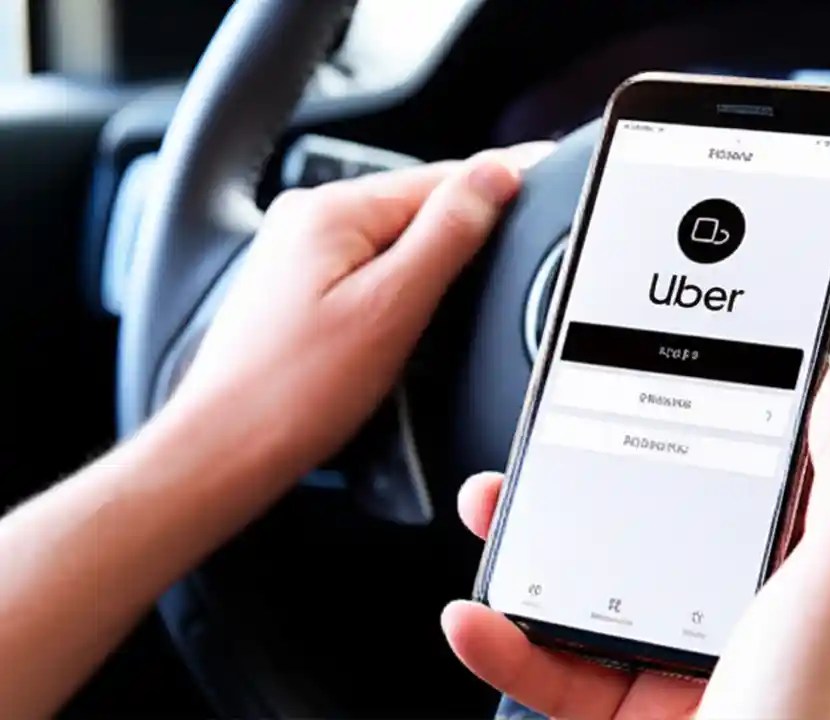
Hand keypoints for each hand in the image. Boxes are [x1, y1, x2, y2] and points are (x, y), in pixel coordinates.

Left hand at [164, 144, 548, 476]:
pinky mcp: (294, 289)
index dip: (498, 187)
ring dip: (433, 260)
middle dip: (465, 230)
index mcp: (333, 210)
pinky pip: (367, 269)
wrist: (227, 449)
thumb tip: (495, 173)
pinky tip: (412, 317)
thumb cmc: (296, 391)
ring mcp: (296, 253)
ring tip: (470, 288)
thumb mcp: (394, 306)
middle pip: (417, 208)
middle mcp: (308, 219)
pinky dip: (400, 285)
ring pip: (393, 241)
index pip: (441, 177)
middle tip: (514, 254)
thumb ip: (450, 233)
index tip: (541, 182)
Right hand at [441, 353, 829, 718]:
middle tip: (562, 431)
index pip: (779, 469)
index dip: (735, 411)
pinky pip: (559, 670)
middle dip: (609, 471)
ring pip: (605, 585)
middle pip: (675, 518)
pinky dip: (509, 642)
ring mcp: (695, 672)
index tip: (689, 359)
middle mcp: (763, 620)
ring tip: (495, 509)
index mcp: (826, 577)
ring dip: (537, 547)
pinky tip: (478, 616)